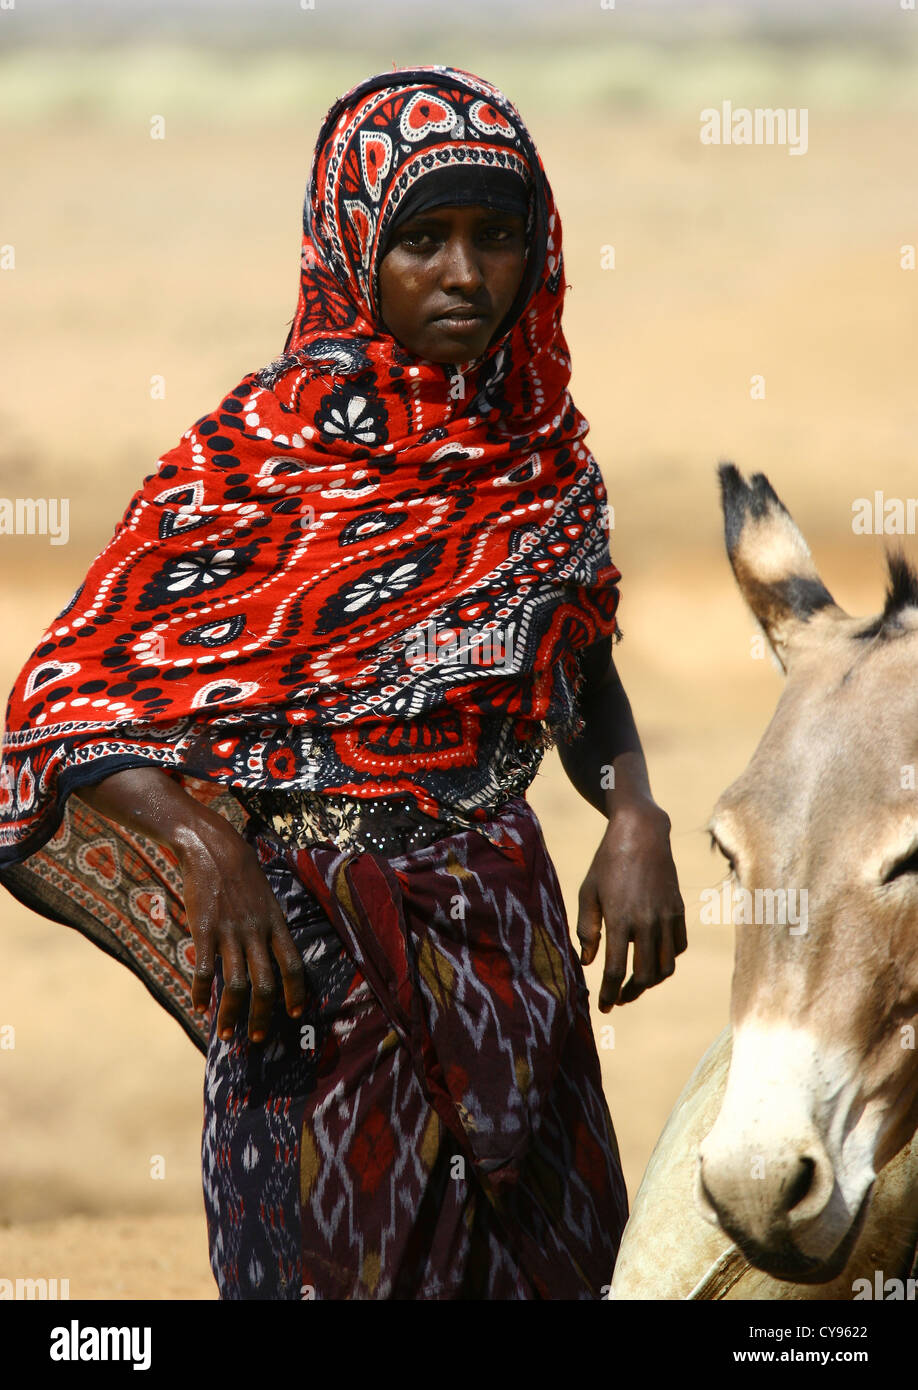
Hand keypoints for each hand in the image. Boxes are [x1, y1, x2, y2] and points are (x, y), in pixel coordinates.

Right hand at [176, 818, 306, 1043]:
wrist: (213, 849)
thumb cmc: (241, 875)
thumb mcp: (266, 899)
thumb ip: (269, 928)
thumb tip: (274, 957)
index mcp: (275, 924)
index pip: (293, 965)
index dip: (295, 993)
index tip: (294, 1015)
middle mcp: (256, 932)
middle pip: (266, 984)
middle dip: (262, 1015)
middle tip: (256, 1037)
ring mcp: (230, 932)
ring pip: (236, 984)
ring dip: (231, 1013)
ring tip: (225, 1032)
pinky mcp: (204, 930)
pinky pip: (204, 971)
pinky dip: (201, 993)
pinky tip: (198, 1006)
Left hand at [576, 797, 685, 1010]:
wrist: (641, 833)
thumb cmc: (607, 862)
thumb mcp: (588, 892)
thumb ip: (586, 929)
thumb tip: (587, 961)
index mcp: (619, 920)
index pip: (615, 971)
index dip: (608, 994)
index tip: (604, 1006)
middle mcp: (646, 923)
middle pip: (644, 976)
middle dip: (629, 994)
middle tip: (618, 998)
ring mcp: (666, 918)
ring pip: (665, 967)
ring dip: (651, 982)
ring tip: (636, 983)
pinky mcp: (678, 911)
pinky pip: (678, 947)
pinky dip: (667, 960)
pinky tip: (653, 958)